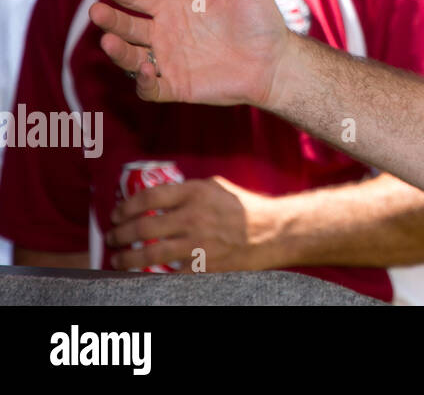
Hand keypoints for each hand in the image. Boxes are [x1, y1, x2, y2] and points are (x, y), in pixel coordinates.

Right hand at [88, 0, 289, 108]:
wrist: (278, 60)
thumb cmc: (261, 19)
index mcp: (175, 7)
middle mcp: (166, 33)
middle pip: (127, 25)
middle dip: (110, 19)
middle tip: (97, 10)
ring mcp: (169, 61)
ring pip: (131, 57)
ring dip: (118, 51)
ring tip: (109, 41)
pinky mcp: (178, 87)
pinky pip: (150, 88)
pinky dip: (143, 82)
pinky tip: (147, 69)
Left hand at [106, 175, 278, 272]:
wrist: (272, 231)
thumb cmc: (245, 207)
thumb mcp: (217, 187)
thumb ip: (188, 191)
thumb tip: (157, 197)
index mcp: (195, 193)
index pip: (148, 197)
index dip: (126, 207)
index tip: (116, 214)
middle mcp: (194, 217)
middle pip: (143, 227)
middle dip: (120, 234)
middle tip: (112, 238)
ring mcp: (198, 243)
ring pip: (150, 254)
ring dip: (127, 258)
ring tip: (118, 259)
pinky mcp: (204, 265)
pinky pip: (169, 274)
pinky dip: (151, 276)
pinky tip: (141, 276)